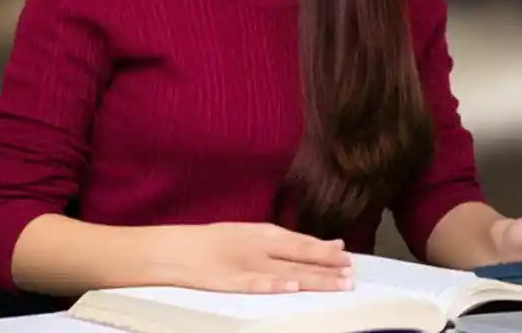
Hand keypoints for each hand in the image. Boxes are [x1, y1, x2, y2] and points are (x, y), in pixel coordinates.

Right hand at [153, 222, 352, 293]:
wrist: (168, 250)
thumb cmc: (207, 244)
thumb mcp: (243, 235)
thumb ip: (275, 242)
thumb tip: (309, 246)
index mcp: (261, 233)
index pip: (300, 242)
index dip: (325, 250)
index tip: (348, 256)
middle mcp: (257, 246)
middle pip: (299, 256)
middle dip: (327, 265)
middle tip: (352, 272)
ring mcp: (244, 264)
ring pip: (286, 272)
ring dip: (314, 279)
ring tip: (338, 283)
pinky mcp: (228, 281)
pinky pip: (254, 285)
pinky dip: (273, 286)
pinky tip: (292, 288)